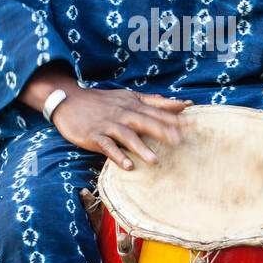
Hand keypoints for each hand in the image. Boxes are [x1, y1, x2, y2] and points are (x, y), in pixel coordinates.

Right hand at [19, 78, 189, 170]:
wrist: (68, 100)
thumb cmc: (102, 101)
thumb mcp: (127, 97)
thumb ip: (153, 101)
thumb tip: (180, 103)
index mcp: (133, 105)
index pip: (158, 110)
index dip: (175, 116)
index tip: (194, 123)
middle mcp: (123, 113)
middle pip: (146, 122)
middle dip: (163, 131)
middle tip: (180, 142)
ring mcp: (108, 125)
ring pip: (127, 136)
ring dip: (141, 148)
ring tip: (155, 161)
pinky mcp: (94, 136)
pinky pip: (107, 146)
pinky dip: (117, 156)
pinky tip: (128, 166)